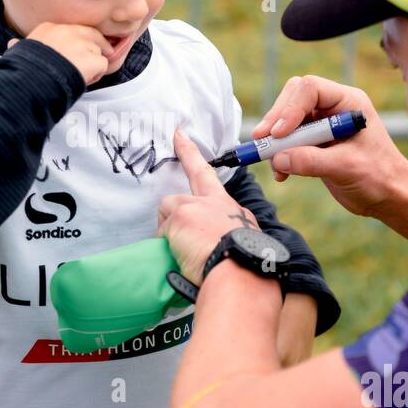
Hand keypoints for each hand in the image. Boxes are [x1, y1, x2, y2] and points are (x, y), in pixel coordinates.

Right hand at [8, 22, 109, 85]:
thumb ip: (22, 46)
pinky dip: (96, 75)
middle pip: (92, 35)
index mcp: (49, 27)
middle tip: (94, 59)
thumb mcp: (20, 52)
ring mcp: (81, 44)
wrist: (31, 82)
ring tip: (78, 75)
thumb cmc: (24, 69)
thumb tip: (12, 44)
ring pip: (98, 52)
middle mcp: (68, 31)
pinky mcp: (91, 59)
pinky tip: (83, 81)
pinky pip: (102, 65)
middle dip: (95, 46)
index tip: (74, 53)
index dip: (77, 41)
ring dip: (92, 64)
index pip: (73, 29)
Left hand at [157, 129, 258, 285]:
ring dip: (171, 231)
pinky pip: (162, 230)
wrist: (242, 273)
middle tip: (178, 134)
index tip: (180, 136)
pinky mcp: (181, 215)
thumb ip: (225, 235)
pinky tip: (182, 255)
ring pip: (169, 211)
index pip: (212, 180)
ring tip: (187, 251)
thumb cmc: (244, 269)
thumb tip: (210, 244)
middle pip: (190, 184)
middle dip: (187, 152)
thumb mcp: (241, 247)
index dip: (193, 155)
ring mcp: (196, 205)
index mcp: (232, 210)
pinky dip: (168, 243)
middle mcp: (215, 202)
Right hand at [253, 74, 407, 218]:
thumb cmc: (379, 177)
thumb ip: (311, 161)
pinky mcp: (313, 143)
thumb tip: (277, 158)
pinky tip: (282, 173)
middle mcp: (333, 108)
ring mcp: (322, 125)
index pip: (310, 89)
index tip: (279, 134)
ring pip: (286, 120)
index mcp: (347, 102)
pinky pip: (287, 141)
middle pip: (293, 98)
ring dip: (275, 140)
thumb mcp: (346, 167)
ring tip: (272, 162)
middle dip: (276, 120)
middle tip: (261, 140)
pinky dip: (279, 155)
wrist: (389, 197)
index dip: (290, 108)